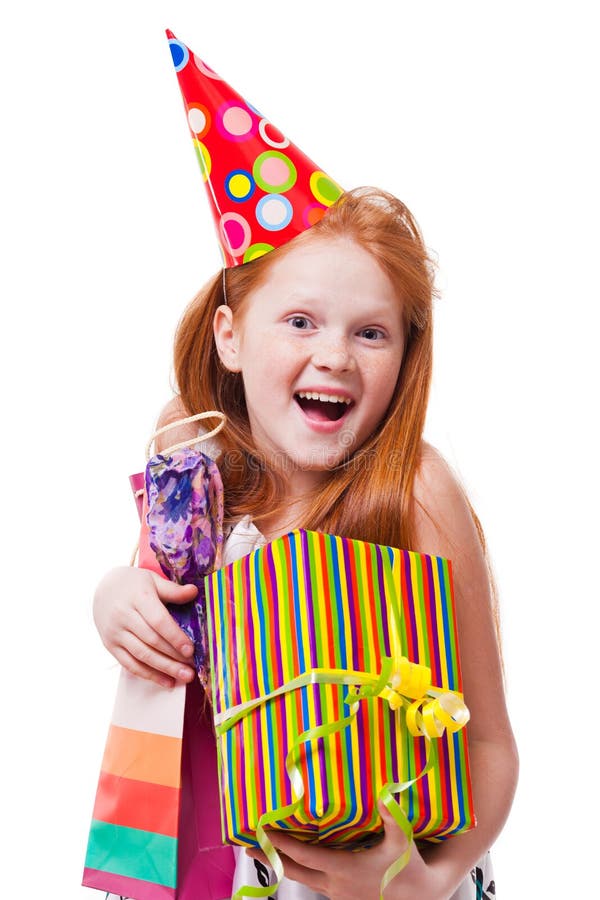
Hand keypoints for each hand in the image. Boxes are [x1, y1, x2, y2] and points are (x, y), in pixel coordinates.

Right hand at [93, 566, 197, 687]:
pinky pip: (130, 664)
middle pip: (151, 641)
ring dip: (164, 669)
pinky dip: (149, 675)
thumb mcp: (153, 580)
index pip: (158, 621)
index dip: (175, 637)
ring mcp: (115, 633)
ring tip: (184, 677)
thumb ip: (173, 590)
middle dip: (173, 657)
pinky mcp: (110, 645)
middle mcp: (123, 616)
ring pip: (142, 655)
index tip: (191, 650)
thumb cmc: (134, 584)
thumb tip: (194, 592)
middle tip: (192, 669)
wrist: (103, 589)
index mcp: (138, 597)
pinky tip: (167, 681)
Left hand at [246, 801, 447, 899]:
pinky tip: (298, 858)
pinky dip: (300, 869)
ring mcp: (337, 893)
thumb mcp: (402, 842)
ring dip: (284, 863)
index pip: (303, 856)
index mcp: (343, 870)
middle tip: (249, 843)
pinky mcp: (342, 896)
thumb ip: (392, 819)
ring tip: (268, 847)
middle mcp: (334, 885)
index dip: (281, 843)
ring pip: (301, 878)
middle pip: (292, 871)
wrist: (422, 896)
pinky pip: (314, 882)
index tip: (263, 831)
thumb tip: (385, 794)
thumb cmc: (410, 868)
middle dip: (270, 856)